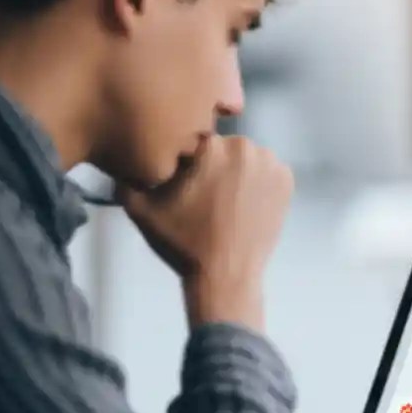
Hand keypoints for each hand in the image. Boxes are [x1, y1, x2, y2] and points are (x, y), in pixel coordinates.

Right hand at [119, 135, 292, 331]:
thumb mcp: (140, 207)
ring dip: (237, 171)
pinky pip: (266, 171)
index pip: (193, 137)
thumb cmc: (182, 241)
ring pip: (247, 157)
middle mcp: (245, 147)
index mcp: (211, 146)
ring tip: (224, 200)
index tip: (183, 179)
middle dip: (213, 163)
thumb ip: (127, 175)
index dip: (186, 157)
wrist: (226, 275)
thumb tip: (123, 157)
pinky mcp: (287, 181)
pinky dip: (257, 182)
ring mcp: (271, 164)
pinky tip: (244, 204)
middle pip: (223, 145)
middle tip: (204, 193)